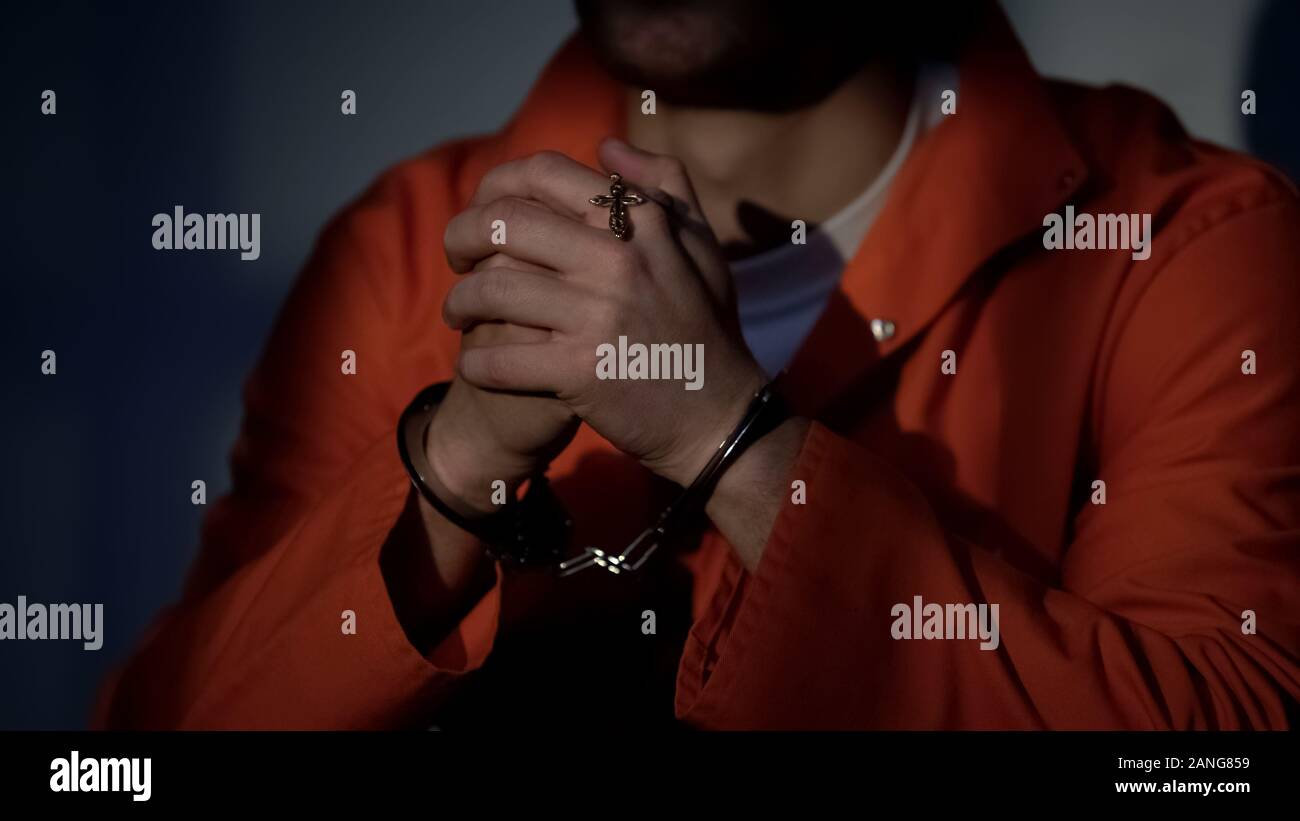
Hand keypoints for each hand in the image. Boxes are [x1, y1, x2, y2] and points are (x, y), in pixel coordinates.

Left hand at [441, 140, 766, 485]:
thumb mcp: (701, 246)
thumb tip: (607, 147)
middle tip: (454, 259)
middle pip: (504, 224)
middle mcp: (617, 260)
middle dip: (460, 238)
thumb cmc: (707, 329)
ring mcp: (598, 316)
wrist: (720, 417)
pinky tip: (476, 366)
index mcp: (639, 222)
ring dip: (459, 302)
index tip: (482, 211)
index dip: (496, 185)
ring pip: (491, 290)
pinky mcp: (581, 372)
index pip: (544, 174)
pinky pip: (500, 359)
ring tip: (459, 314)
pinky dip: (476, 364)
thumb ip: (664, 185)